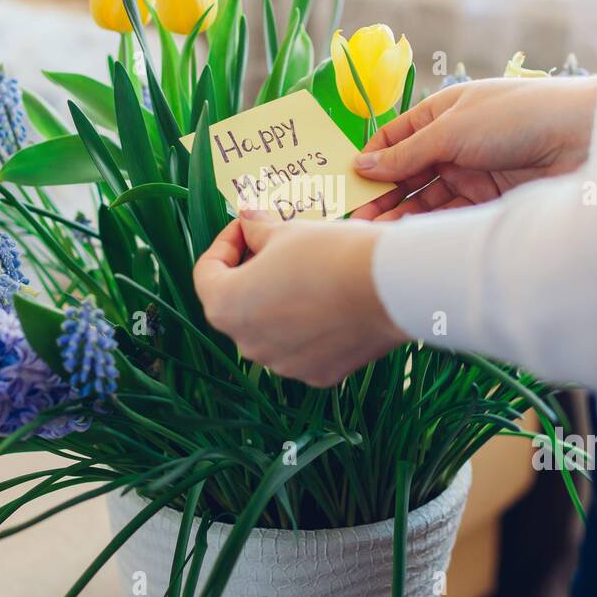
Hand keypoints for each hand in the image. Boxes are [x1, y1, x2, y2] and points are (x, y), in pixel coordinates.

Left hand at [193, 211, 405, 386]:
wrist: (389, 287)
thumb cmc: (330, 254)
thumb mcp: (287, 231)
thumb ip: (258, 230)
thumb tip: (249, 221)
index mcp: (226, 306)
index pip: (206, 274)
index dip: (224, 244)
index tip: (246, 227)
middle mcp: (247, 344)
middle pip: (238, 304)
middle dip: (251, 273)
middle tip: (275, 245)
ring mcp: (283, 365)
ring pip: (271, 329)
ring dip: (279, 302)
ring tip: (307, 273)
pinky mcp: (318, 375)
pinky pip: (303, 348)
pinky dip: (309, 326)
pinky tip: (331, 301)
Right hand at [352, 77, 596, 220]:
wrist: (585, 138)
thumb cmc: (520, 115)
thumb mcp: (452, 128)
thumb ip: (406, 153)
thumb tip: (361, 163)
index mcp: (442, 114)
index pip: (394, 139)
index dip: (369, 161)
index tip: (348, 185)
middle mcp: (454, 145)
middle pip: (406, 174)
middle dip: (380, 194)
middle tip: (356, 219)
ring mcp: (472, 175)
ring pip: (425, 200)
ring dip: (400, 215)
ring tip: (376, 233)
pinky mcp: (489, 204)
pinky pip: (448, 218)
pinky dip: (426, 228)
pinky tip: (406, 238)